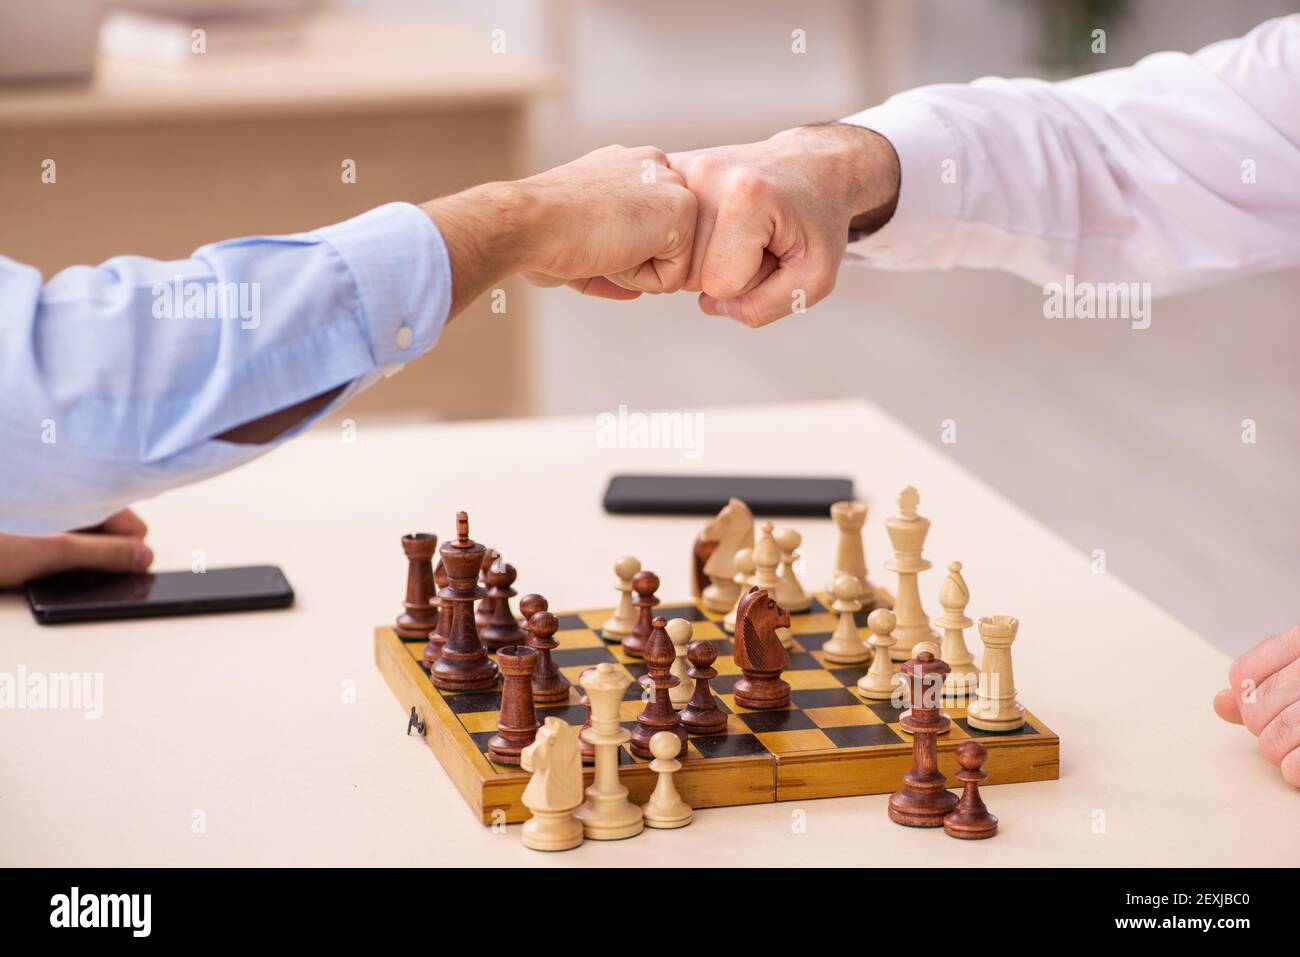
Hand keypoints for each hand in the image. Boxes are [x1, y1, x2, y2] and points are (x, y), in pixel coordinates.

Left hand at [0, 509, 153, 588]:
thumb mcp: (50, 552)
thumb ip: (103, 555)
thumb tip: (142, 557)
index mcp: (74, 490)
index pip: (130, 522)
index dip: (127, 551)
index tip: (121, 572)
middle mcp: (62, 495)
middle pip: (106, 529)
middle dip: (101, 553)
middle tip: (75, 570)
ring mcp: (44, 510)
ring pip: (81, 535)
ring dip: (75, 556)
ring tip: (47, 568)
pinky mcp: (26, 525)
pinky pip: (56, 539)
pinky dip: (52, 554)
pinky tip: (33, 566)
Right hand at [421, 146, 695, 314]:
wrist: (528, 222)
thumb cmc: (539, 234)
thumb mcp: (580, 236)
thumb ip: (615, 254)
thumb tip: (637, 291)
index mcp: (628, 166)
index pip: (646, 227)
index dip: (616, 249)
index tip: (584, 233)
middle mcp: (652, 166)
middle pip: (662, 244)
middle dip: (629, 260)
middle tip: (589, 240)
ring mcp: (670, 184)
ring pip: (671, 261)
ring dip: (633, 270)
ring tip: (600, 244)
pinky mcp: (681, 209)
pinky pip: (675, 278)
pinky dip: (639, 279)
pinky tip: (611, 250)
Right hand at [665, 124, 899, 326]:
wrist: (812, 166)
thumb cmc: (816, 221)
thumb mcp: (814, 277)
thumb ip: (764, 308)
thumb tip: (709, 303)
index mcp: (746, 196)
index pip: (721, 284)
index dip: (751, 280)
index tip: (772, 249)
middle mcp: (706, 174)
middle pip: (692, 273)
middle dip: (727, 269)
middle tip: (757, 240)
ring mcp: (683, 169)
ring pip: (676, 258)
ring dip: (709, 256)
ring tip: (740, 229)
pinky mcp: (670, 171)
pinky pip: (666, 232)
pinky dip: (690, 238)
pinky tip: (717, 219)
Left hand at [1214, 624, 1299, 786]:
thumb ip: (1266, 681)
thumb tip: (1220, 704)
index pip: (1245, 675)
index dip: (1247, 700)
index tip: (1263, 710)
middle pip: (1263, 706)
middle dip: (1263, 730)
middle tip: (1277, 739)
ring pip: (1286, 729)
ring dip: (1277, 751)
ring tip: (1286, 757)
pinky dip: (1297, 767)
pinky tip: (1295, 770)